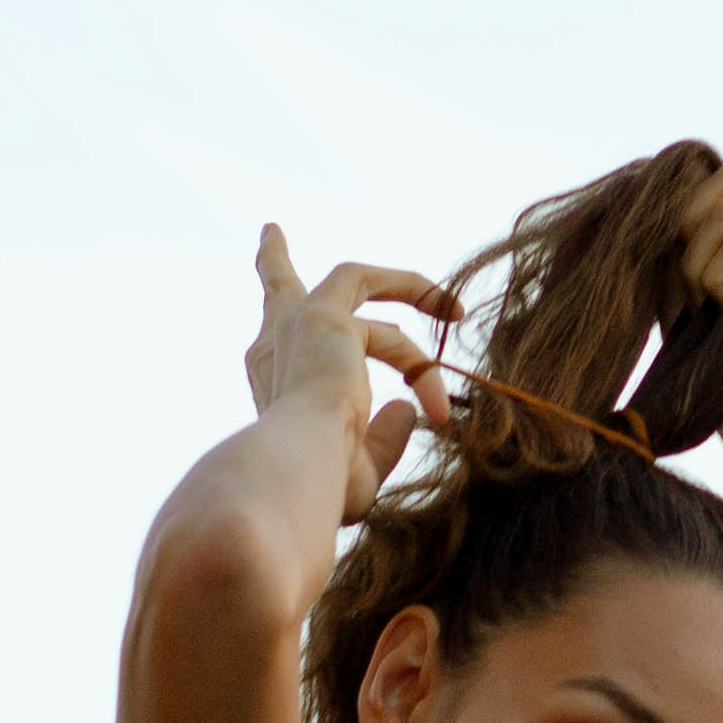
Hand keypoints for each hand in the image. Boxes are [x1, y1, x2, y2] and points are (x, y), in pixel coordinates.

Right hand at [246, 227, 458, 515]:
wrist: (297, 476)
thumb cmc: (320, 488)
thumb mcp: (358, 467)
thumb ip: (383, 438)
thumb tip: (408, 409)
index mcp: (270, 389)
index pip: (276, 354)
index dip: (291, 345)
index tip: (281, 322)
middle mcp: (272, 350)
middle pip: (275, 288)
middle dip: (274, 260)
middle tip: (270, 234)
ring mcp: (295, 326)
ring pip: (351, 281)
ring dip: (406, 287)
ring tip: (452, 306)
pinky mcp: (325, 318)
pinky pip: (381, 296)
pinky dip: (418, 305)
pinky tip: (449, 326)